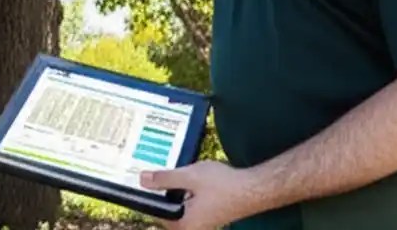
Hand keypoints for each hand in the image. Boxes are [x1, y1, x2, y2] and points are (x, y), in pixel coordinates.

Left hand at [140, 161, 256, 229]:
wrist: (254, 189)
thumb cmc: (224, 185)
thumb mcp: (189, 177)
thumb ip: (164, 179)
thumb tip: (142, 180)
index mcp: (183, 224)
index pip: (156, 212)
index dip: (151, 193)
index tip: (147, 178)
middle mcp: (191, 227)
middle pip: (168, 208)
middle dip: (165, 190)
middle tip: (165, 173)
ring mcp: (201, 222)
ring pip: (180, 204)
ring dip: (179, 188)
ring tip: (182, 173)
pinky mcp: (209, 215)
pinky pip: (191, 203)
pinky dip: (191, 191)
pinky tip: (197, 178)